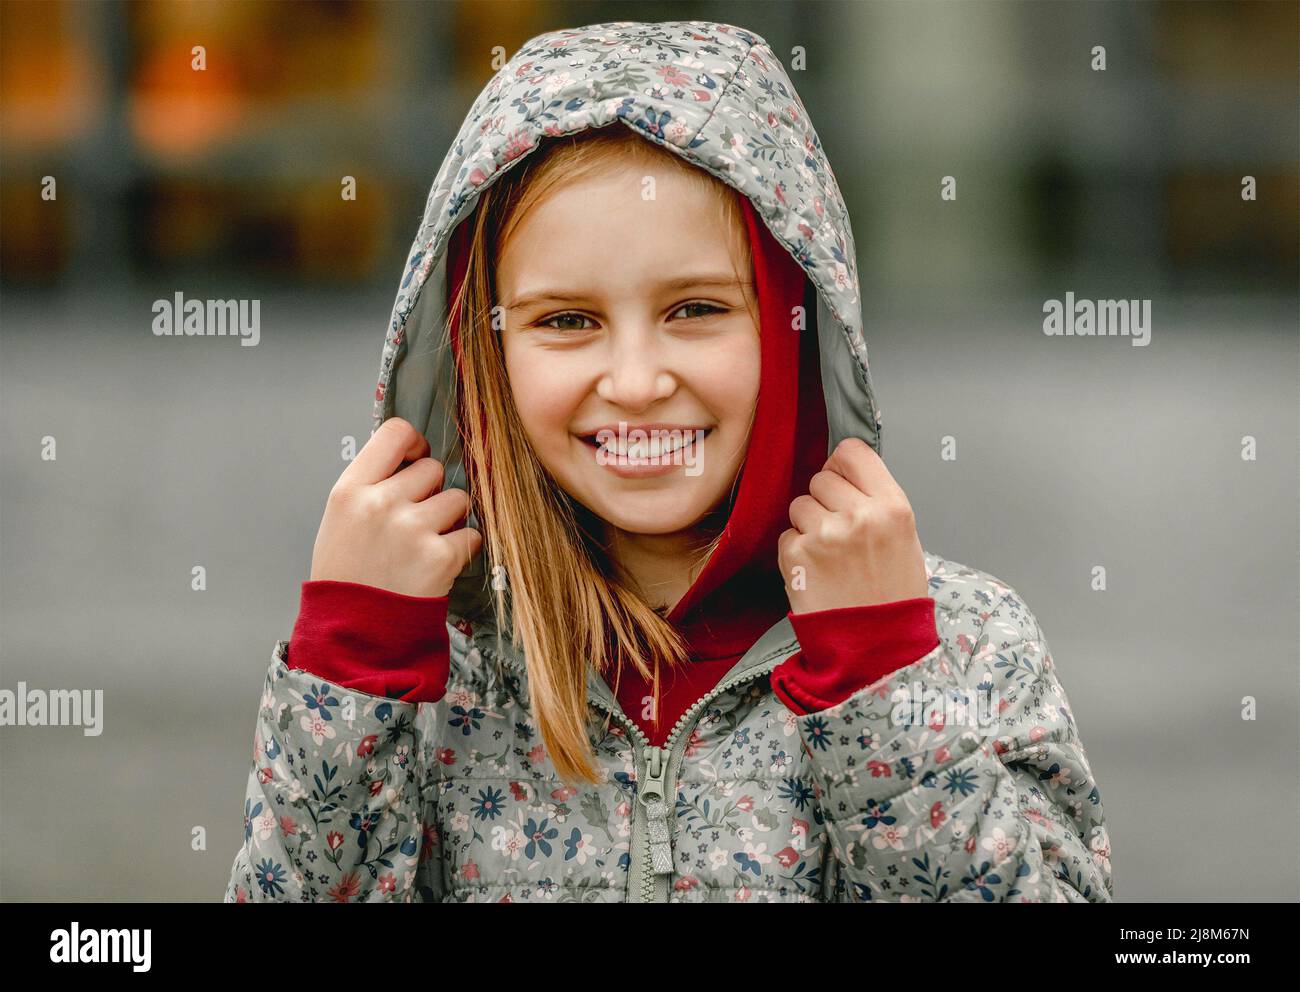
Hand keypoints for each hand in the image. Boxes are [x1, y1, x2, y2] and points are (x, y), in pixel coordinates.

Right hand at [309, 417, 481, 597]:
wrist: (353, 634)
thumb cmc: (348, 579)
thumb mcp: (340, 522)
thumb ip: (372, 486)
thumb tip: (411, 461)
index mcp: (349, 491)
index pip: (395, 433)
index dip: (414, 444)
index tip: (415, 461)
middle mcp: (380, 504)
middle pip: (433, 468)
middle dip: (433, 492)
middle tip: (417, 521)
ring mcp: (411, 529)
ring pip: (458, 499)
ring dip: (451, 520)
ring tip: (426, 545)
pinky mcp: (439, 556)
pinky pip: (471, 534)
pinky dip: (462, 549)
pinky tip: (439, 565)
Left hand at [778, 437, 927, 613]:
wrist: (877, 648)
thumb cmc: (894, 597)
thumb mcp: (905, 539)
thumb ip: (877, 501)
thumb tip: (846, 476)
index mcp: (892, 507)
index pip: (853, 452)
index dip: (842, 465)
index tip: (842, 478)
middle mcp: (858, 515)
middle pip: (821, 478)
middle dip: (825, 500)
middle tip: (839, 530)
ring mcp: (825, 534)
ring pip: (800, 504)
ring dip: (809, 524)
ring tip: (830, 555)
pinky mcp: (796, 555)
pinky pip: (787, 534)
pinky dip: (796, 550)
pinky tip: (817, 572)